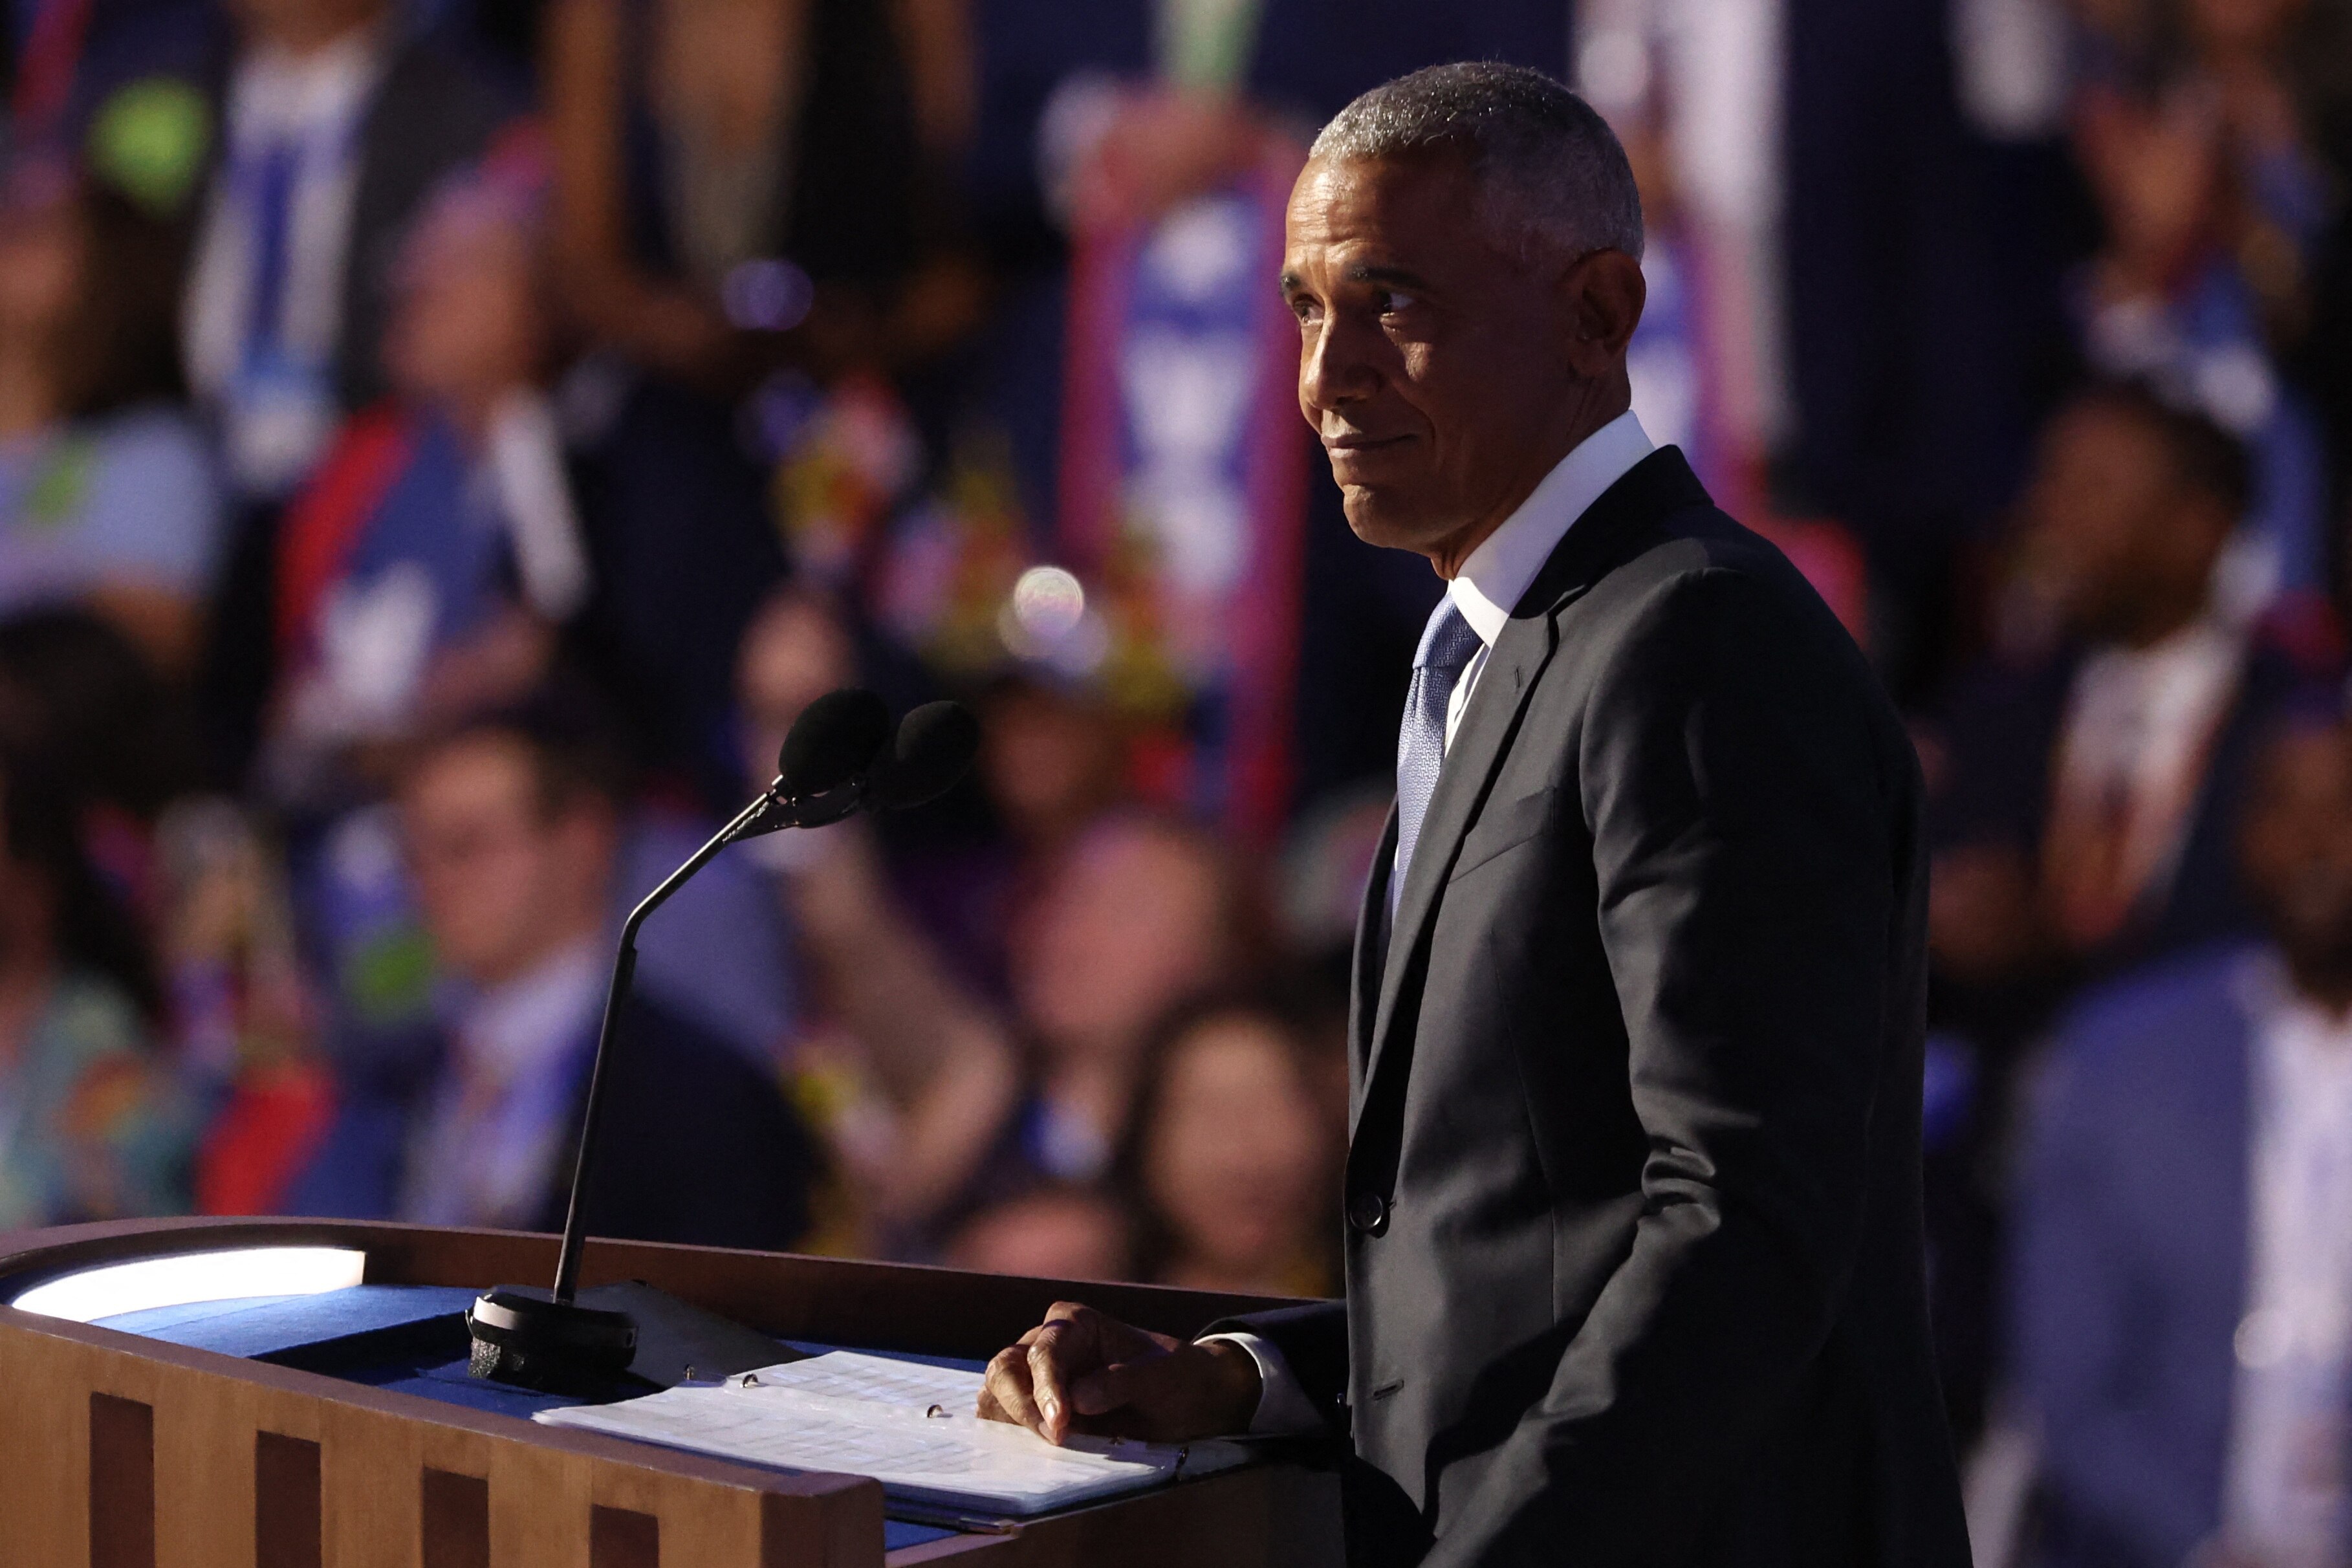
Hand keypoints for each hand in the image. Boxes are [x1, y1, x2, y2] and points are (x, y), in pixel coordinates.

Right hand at [977, 1301, 1261, 1444]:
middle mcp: (1045, 1342)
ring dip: (1012, 1422)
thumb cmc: (1174, 1376)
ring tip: (1050, 1445)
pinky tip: (1032, 1450)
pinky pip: (1003, 1419)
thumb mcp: (1160, 1376)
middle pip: (1005, 1369)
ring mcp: (1034, 1376)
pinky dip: (1010, 1436)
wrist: (1186, 1399)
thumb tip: (1077, 1400)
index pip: (1044, 1352)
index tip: (1060, 1424)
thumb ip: (1120, 1382)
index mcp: (1074, 1322)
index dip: (1047, 1388)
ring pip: (996, 1393)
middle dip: (1022, 1407)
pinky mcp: (1033, 1407)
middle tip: (1055, 1440)